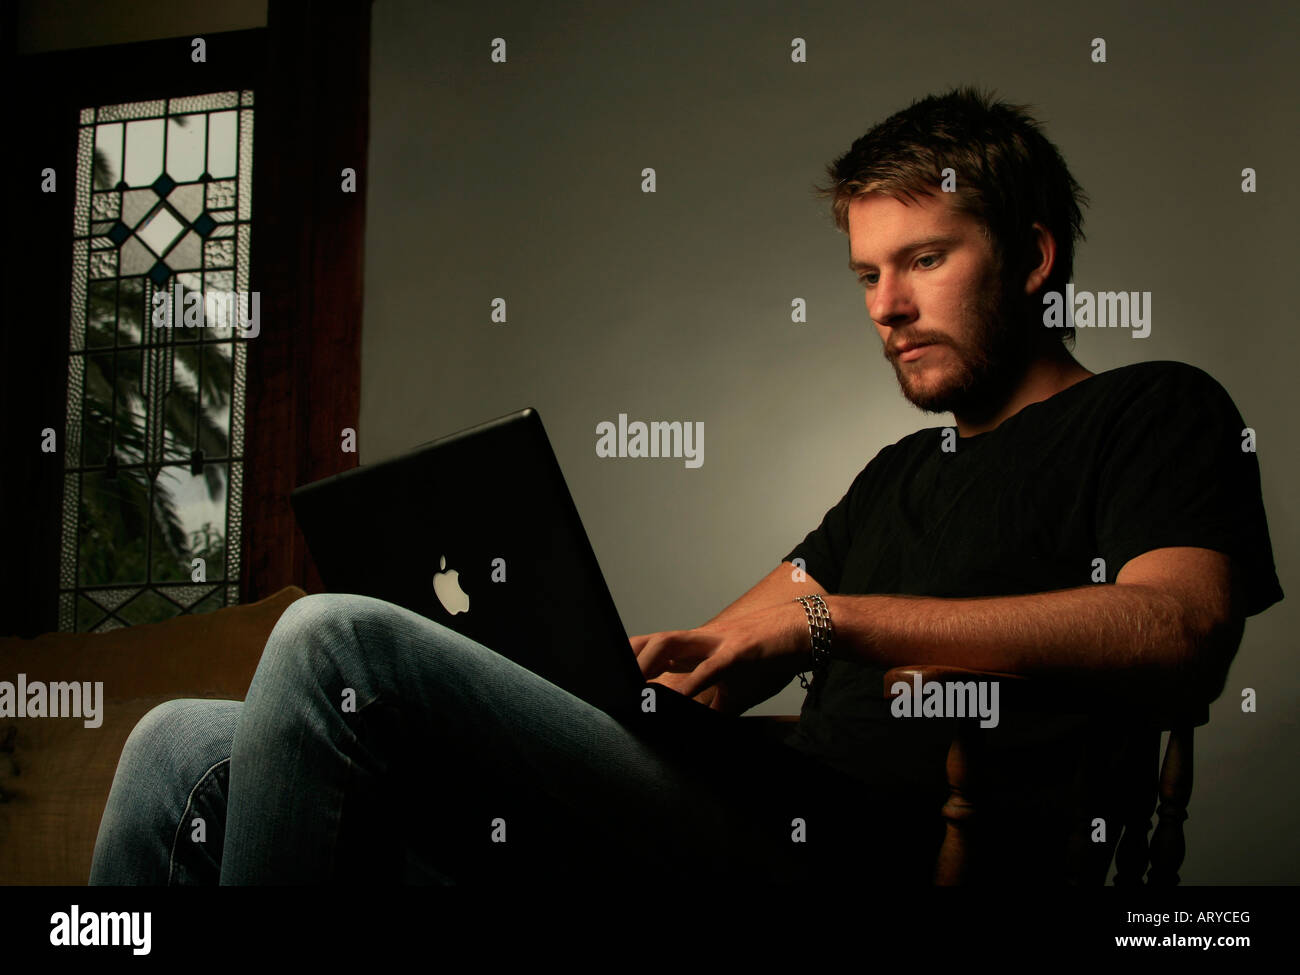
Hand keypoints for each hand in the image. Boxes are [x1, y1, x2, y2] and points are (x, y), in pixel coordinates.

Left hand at [630, 602, 813, 714]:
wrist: (805, 630)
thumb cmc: (771, 655)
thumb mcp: (737, 686)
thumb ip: (714, 703)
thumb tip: (697, 723)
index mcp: (699, 648)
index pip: (657, 651)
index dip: (633, 660)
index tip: (613, 678)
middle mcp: (702, 640)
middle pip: (654, 642)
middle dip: (629, 659)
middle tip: (610, 681)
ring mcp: (718, 642)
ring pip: (671, 645)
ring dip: (648, 665)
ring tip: (633, 687)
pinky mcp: (739, 651)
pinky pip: (709, 667)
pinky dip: (690, 683)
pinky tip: (676, 698)